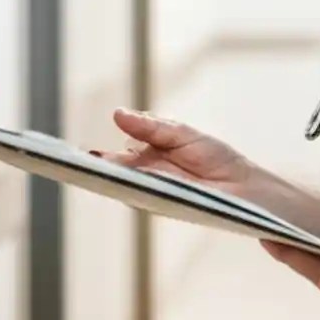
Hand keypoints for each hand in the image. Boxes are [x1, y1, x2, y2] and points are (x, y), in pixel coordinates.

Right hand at [91, 108, 255, 197]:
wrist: (243, 186)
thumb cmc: (215, 157)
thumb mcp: (181, 134)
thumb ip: (150, 126)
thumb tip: (118, 114)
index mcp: (148, 153)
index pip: (117, 153)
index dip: (96, 154)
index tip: (77, 151)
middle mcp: (145, 173)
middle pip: (113, 169)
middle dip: (96, 164)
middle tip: (80, 159)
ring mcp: (151, 190)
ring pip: (121, 184)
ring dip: (108, 177)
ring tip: (92, 168)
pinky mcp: (160, 205)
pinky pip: (136, 198)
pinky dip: (127, 189)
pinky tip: (118, 181)